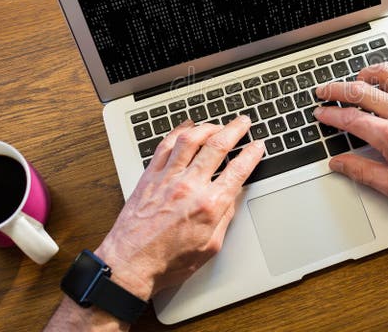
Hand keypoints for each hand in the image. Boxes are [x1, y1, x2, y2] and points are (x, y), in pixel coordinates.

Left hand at [94, 116, 263, 299]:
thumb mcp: (210, 246)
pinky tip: (186, 126)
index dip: (251, 154)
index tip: (257, 146)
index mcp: (209, 205)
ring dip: (208, 126)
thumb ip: (224, 218)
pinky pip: (165, 145)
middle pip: (217, 145)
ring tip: (217, 124)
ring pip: (191, 139)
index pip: (238, 170)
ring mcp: (167, 178)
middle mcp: (189, 186)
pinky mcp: (150, 177)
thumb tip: (231, 198)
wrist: (130, 264)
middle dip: (235, 129)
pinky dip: (178, 131)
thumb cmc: (167, 261)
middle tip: (243, 122)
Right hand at [314, 63, 387, 204]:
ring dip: (365, 73)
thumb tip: (339, 164)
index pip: (350, 119)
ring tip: (355, 79)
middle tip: (324, 91)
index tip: (321, 113)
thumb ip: (361, 172)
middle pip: (360, 91)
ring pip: (385, 74)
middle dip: (336, 89)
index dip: (330, 115)